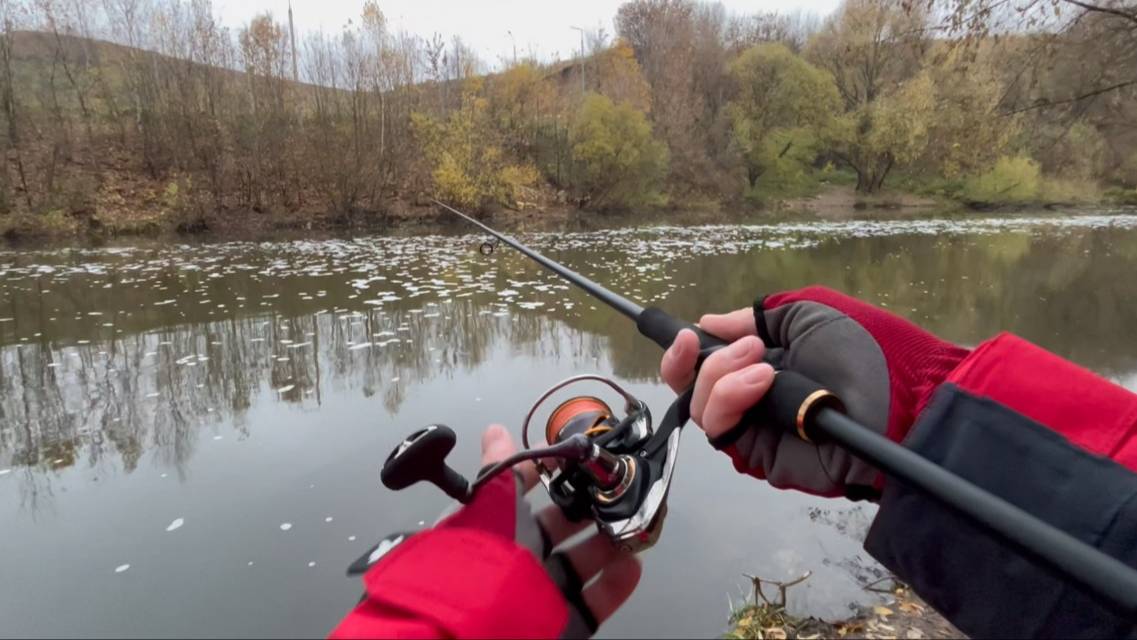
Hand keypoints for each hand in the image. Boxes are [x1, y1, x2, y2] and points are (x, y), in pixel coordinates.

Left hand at [332, 425, 640, 638]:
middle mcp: (516, 559)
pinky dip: (614, 585)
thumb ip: (501, 470)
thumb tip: (496, 429)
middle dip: (588, 509)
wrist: (471, 629)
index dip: (549, 477)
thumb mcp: (489, 504)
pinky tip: (633, 565)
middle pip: (558, 529)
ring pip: (580, 563)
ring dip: (609, 544)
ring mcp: (540, 592)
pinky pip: (592, 602)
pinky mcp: (561, 621)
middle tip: (618, 490)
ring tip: (635, 524)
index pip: (522, 496)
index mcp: (495, 528)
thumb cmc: (480, 557)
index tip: (580, 461)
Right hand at [661, 286, 968, 497]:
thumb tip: (709, 322)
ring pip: (703, 408)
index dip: (686, 352)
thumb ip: (755, 318)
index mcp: (762, 363)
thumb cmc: (865, 347)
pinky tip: (762, 383)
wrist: (901, 396)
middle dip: (703, 361)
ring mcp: (755, 429)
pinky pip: (722, 430)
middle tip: (746, 347)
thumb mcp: (806, 313)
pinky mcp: (760, 457)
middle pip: (694, 387)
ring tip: (763, 367)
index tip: (685, 334)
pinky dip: (730, 400)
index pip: (706, 363)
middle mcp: (752, 398)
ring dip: (720, 378)